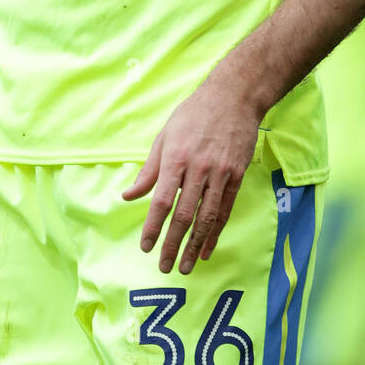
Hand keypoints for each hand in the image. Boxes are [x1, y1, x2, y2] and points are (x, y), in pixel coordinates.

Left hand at [121, 65, 263, 273]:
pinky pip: (225, 210)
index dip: (153, 227)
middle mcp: (198, 169)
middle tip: (164, 267)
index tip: (146, 247)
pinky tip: (207, 249)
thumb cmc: (193, 115)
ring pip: (207, 217)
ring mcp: (220, 174)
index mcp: (175, 158)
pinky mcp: (237, 176)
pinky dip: (216, 232)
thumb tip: (128, 195)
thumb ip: (148, 170)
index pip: (161, 201)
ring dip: (195, 245)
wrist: (233, 97)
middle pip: (184, 215)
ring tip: (186, 266)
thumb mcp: (165, 136)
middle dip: (173, 244)